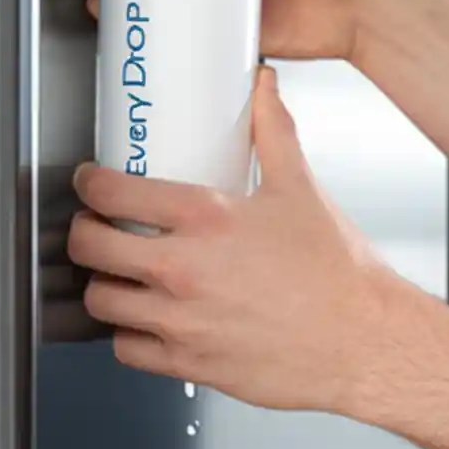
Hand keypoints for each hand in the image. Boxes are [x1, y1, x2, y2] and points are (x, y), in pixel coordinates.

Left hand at [67, 67, 431, 412]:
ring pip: (100, 300)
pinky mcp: (189, 362)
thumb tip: (263, 87)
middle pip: (89, 246)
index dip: (89, 184)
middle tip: (94, 228)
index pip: (112, 193)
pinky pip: (126, 349)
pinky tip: (143, 319)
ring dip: (102, 283)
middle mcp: (184, 269)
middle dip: (84, 233)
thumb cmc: (337, 273)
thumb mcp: (301, 189)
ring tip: (117, 273)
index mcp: (206, 218)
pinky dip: (127, 334)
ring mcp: (181, 320)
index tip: (90, 183)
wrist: (364, 342)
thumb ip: (274, 131)